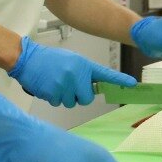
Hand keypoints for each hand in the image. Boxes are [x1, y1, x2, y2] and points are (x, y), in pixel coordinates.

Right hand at [8, 36, 135, 107]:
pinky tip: (48, 86)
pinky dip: (53, 98)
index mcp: (84, 66)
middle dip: (78, 96)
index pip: (105, 74)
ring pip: (71, 103)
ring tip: (55, 83)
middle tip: (68, 86)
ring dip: (64, 97)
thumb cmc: (50, 60)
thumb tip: (91, 87)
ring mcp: (65, 85)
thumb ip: (83, 73)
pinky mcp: (53, 93)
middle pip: (86, 99)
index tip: (133, 84)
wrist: (27, 59)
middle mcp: (77, 75)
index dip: (120, 80)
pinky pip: (58, 103)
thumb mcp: (71, 61)